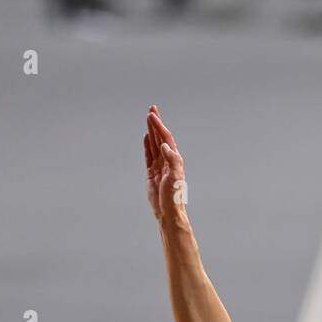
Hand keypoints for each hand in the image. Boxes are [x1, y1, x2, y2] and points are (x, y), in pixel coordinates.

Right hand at [144, 105, 187, 224]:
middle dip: (156, 123)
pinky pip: (149, 155)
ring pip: (154, 144)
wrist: (168, 212)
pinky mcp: (152, 173)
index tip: (152, 115)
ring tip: (148, 119)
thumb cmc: (174, 197)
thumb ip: (172, 160)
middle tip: (152, 109)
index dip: (159, 126)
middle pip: (160, 138)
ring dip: (152, 131)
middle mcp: (167, 160)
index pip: (165, 138)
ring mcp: (159, 166)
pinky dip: (148, 145)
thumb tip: (165, 146)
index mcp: (174, 160)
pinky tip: (147, 137)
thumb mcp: (175, 177)